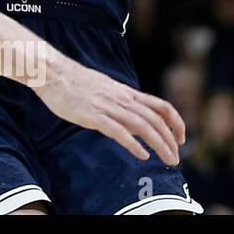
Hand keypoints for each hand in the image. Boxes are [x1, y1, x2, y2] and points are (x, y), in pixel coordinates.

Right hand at [32, 53, 184, 164]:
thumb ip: (121, 104)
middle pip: (156, 120)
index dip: (176, 123)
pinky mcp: (93, 115)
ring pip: (142, 126)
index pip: (161, 106)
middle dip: (170, 140)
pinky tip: (142, 155)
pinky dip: (133, 144)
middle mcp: (122, 99)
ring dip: (159, 144)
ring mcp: (108, 107)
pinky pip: (118, 131)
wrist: (52, 72)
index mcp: (126, 93)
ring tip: (168, 160)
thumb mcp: (105, 89)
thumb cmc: (75, 82)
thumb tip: (133, 122)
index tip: (181, 138)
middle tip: (176, 158)